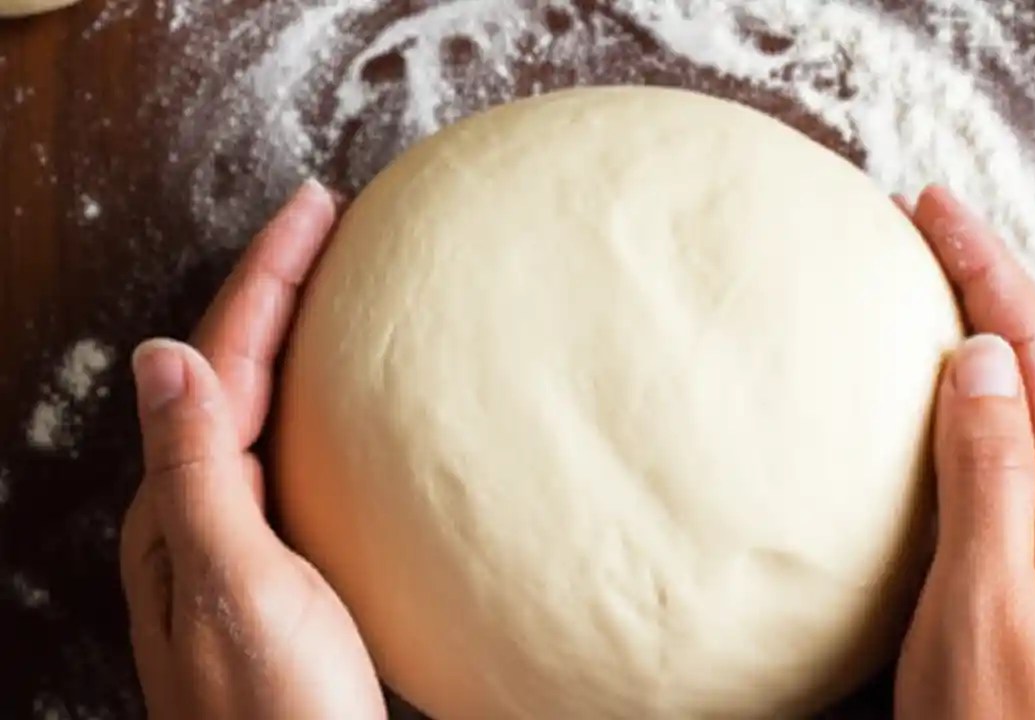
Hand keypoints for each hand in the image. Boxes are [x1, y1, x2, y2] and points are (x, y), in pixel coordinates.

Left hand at [119, 180, 384, 719]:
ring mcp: (242, 539)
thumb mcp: (237, 590)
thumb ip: (196, 476)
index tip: (315, 208)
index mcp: (184, 510)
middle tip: (328, 220)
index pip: (223, 363)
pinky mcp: (286, 563)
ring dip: (294, 332)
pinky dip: (317, 396)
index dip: (267, 278)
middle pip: (235, 369)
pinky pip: (291, 448)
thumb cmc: (280, 714)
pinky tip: (347, 395)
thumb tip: (161, 356)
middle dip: (278, 286)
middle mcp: (201, 514)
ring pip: (262, 404)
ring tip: (334, 279)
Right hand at [893, 187, 1034, 718]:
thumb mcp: (984, 604)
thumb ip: (990, 475)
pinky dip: (996, 385)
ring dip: (995, 324)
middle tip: (928, 221)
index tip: (931, 206)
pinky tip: (963, 382)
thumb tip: (982, 357)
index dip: (985, 268)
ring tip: (942, 277)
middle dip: (992, 278)